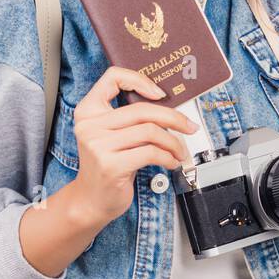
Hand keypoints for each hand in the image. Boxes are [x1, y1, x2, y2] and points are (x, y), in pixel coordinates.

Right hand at [69, 66, 197, 228]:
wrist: (90, 200)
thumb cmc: (108, 164)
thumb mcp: (112, 136)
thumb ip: (129, 118)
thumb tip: (169, 107)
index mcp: (88, 111)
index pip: (112, 78)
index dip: (139, 80)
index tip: (160, 93)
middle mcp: (90, 125)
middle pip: (142, 109)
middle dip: (173, 118)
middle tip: (189, 126)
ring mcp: (98, 145)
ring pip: (150, 131)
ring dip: (173, 142)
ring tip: (179, 151)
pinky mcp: (111, 165)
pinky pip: (151, 153)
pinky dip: (168, 157)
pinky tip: (171, 162)